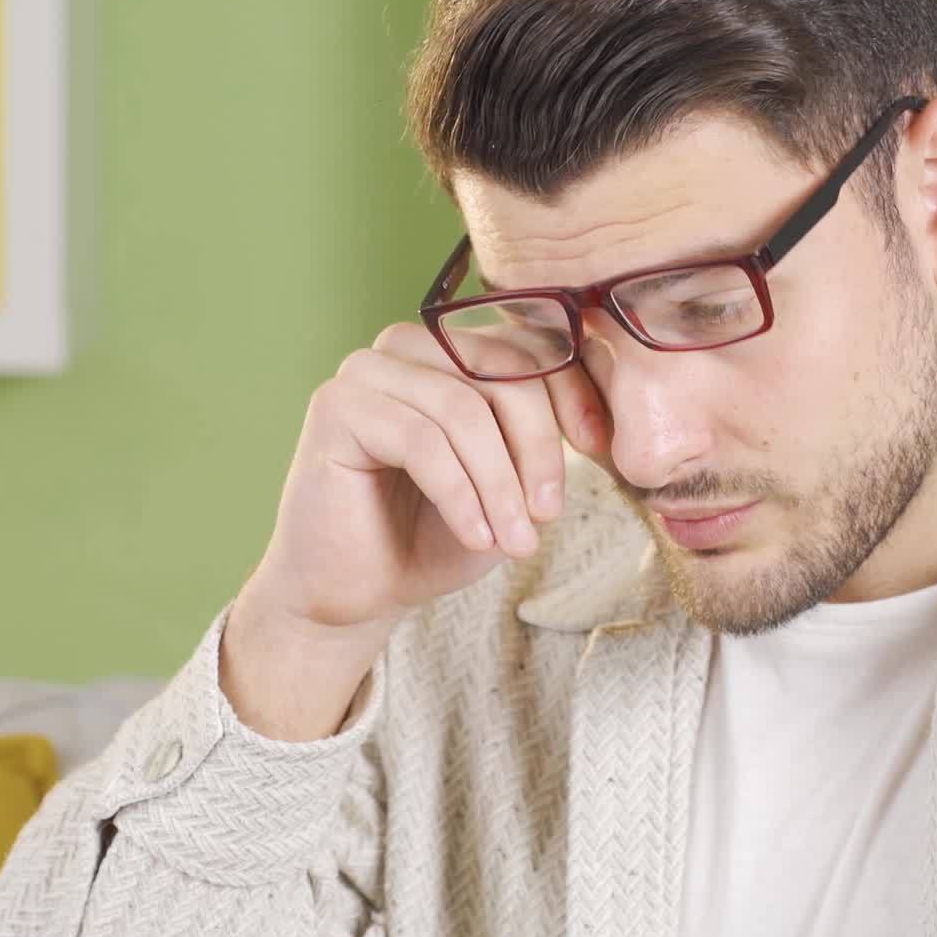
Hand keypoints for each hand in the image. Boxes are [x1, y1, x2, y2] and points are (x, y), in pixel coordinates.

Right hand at [219, 323, 611, 740]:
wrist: (354, 592)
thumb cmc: (429, 536)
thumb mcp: (506, 485)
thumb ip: (540, 441)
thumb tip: (601, 422)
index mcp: (450, 351)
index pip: (527, 345)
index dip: (571, 394)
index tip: (599, 450)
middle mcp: (405, 348)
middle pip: (499, 370)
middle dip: (537, 447)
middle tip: (548, 515)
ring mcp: (365, 372)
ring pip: (463, 408)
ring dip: (500, 484)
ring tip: (516, 542)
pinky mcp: (336, 408)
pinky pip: (421, 441)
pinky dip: (460, 494)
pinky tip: (477, 537)